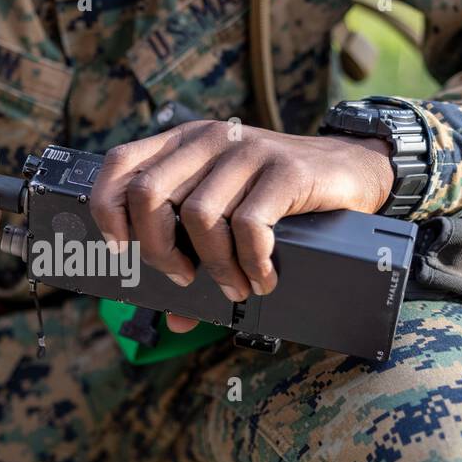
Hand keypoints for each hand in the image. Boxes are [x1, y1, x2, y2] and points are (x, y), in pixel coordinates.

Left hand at [90, 120, 391, 331]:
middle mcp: (209, 140)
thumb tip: (175, 321)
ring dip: (214, 267)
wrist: (353, 169)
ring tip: (234, 288)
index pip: (120, 165)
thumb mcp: (230, 217)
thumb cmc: (279, 198)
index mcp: (182, 144)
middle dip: (158, 251)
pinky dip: (252, 263)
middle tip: (184, 279)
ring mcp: (246, 150)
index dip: (108, 209)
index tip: (122, 250)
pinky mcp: (284, 169)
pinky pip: (249, 225)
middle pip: (149, 195)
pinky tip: (262, 278)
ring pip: (199, 216)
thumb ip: (197, 259)